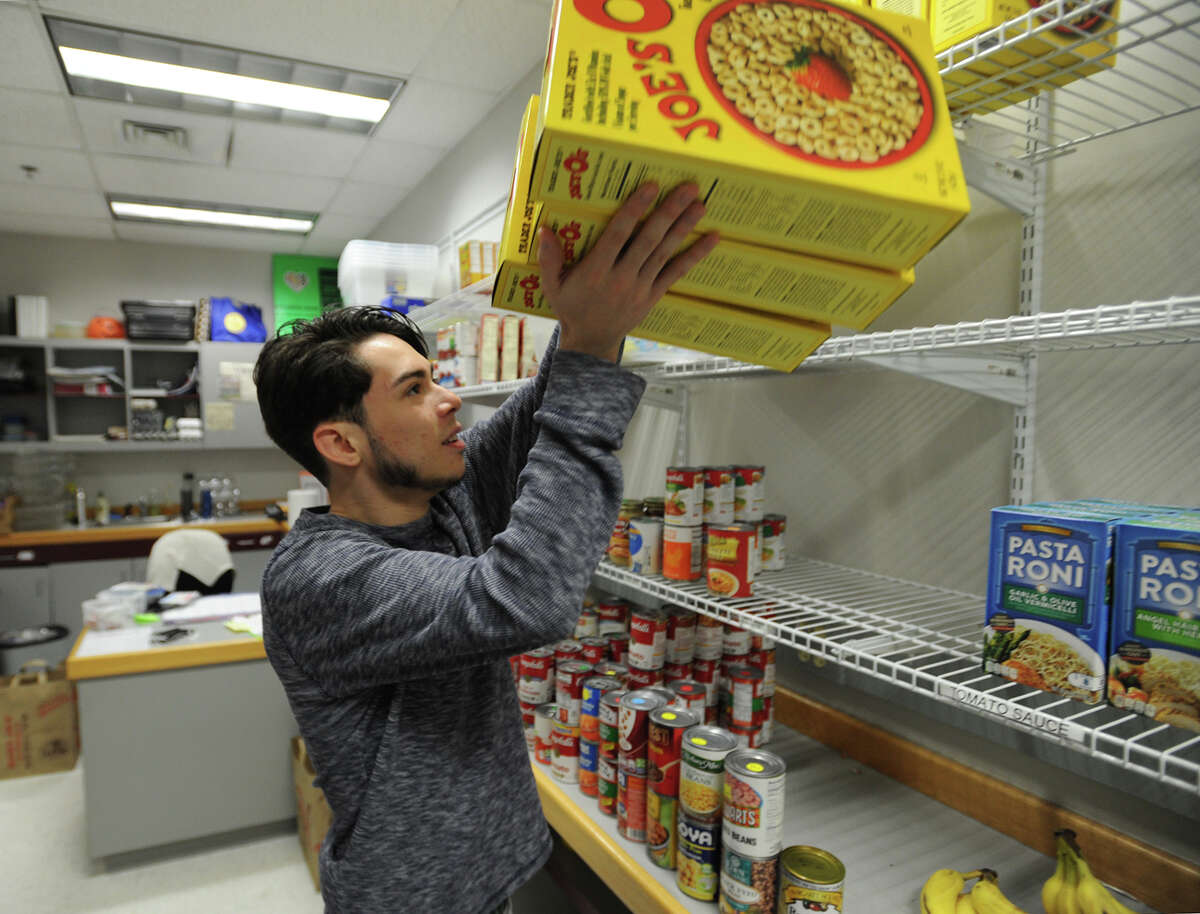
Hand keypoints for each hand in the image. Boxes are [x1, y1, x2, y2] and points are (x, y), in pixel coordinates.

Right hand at [538, 182, 719, 361]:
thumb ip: (548, 258)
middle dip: (669, 212)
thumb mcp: (552, 285)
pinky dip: (695, 255)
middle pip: (648, 240)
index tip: (650, 187)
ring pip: (665, 252)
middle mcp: (621, 277)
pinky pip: (676, 272)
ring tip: (700, 205)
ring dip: (684, 228)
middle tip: (687, 188)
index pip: (618, 234)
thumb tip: (544, 229)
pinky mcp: (653, 295)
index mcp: (596, 271)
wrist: (592, 342)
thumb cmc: (571, 307)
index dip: (635, 210)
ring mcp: (640, 287)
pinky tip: (712, 238)